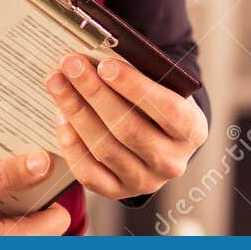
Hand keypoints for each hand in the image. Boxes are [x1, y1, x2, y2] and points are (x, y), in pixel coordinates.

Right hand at [0, 149, 72, 235]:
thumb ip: (3, 177)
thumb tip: (41, 162)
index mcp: (4, 241)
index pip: (57, 222)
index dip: (55, 192)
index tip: (46, 168)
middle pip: (43, 222)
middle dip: (35, 193)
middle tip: (20, 166)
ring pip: (25, 222)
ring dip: (19, 199)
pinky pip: (7, 224)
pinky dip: (4, 206)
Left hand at [44, 52, 207, 200]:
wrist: (156, 137)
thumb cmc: (153, 101)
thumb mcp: (158, 85)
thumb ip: (137, 72)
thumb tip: (94, 58)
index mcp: (192, 129)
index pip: (168, 109)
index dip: (134, 87)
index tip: (105, 65)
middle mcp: (172, 161)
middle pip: (128, 128)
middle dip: (94, 92)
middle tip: (70, 65)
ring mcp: (145, 180)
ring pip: (105, 148)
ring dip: (76, 112)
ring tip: (58, 83)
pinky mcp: (118, 191)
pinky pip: (89, 172)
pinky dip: (72, 144)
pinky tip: (61, 117)